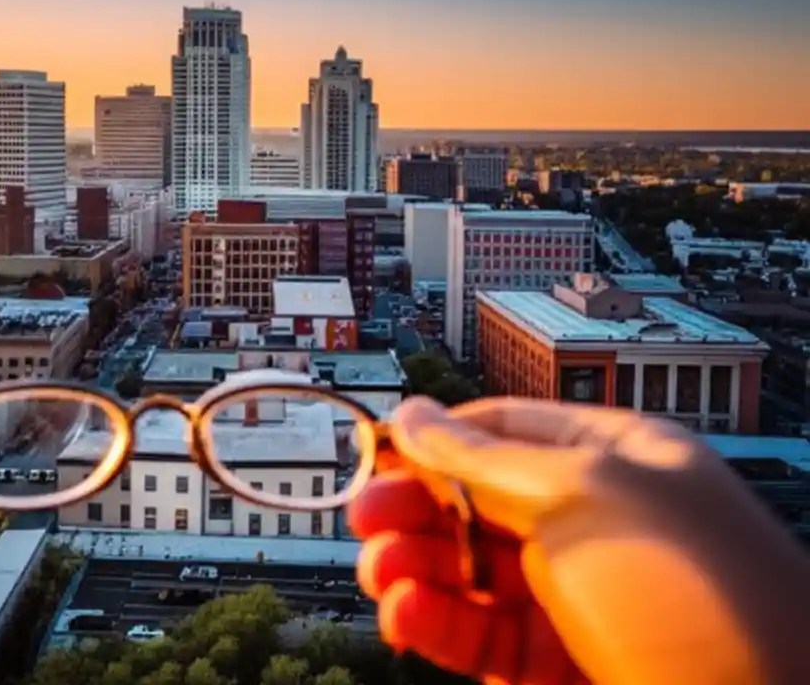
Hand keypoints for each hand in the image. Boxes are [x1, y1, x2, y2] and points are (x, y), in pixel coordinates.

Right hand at [351, 397, 809, 684]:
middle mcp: (594, 528)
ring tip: (381, 575)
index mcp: (616, 461)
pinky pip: (479, 638)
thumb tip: (416, 414)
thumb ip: (486, 460)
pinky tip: (406, 619)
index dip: (436, 439)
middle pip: (476, 503)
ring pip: (469, 575)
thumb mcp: (584, 499)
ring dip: (414, 570)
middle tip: (366, 517)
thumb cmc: (707, 601)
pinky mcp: (557, 670)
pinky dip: (434, 626)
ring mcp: (576, 603)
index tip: (377, 452)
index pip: (505, 430)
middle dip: (415, 508)